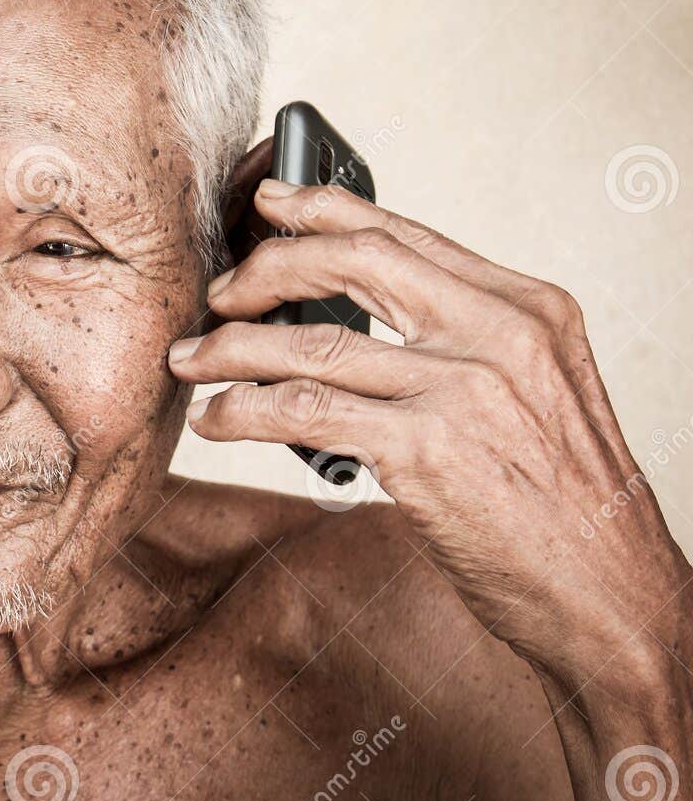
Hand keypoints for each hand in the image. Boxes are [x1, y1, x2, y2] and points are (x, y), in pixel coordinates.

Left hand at [167, 158, 691, 800]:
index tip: (270, 203)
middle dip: (267, 267)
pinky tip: (215, 418)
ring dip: (232, 348)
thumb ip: (461, 344)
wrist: (611, 597)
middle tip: (220, 292)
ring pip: (312, 342)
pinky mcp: (426, 450)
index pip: (405, 232)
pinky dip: (243, 410)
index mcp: (528, 308)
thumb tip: (355, 317)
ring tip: (190, 359)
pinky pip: (303, 411)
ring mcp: (463, 388)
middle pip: (352, 259)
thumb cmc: (565, 507)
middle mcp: (500, 334)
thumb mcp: (534, 394)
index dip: (322, 209)